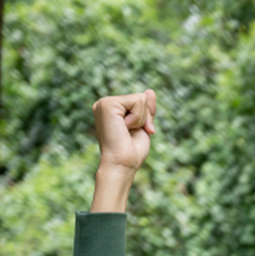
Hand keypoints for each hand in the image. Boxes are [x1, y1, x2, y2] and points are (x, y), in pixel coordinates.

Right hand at [90, 89, 157, 211]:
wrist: (122, 164)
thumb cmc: (132, 151)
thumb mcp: (143, 126)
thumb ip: (146, 109)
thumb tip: (150, 91)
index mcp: (112, 109)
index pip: (140, 102)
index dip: (145, 119)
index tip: (136, 132)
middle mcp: (105, 103)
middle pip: (141, 98)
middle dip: (144, 118)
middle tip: (132, 133)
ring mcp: (104, 102)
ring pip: (140, 98)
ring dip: (141, 119)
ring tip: (127, 131)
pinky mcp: (107, 104)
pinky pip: (138, 101)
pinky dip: (138, 118)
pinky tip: (124, 127)